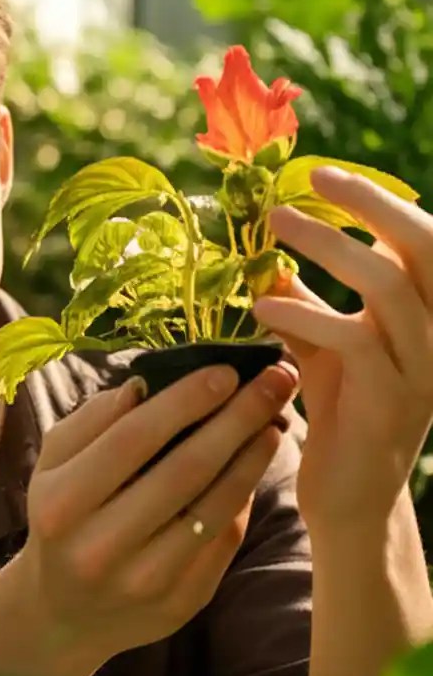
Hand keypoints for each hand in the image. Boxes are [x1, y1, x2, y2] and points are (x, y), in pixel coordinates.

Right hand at [14, 363, 297, 662]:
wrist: (63, 611)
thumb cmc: (61, 516)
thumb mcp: (52, 466)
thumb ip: (91, 422)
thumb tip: (144, 385)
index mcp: (61, 505)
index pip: (131, 440)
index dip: (184, 401)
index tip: (225, 370)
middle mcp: (101, 547)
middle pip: (184, 471)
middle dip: (237, 418)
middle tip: (275, 380)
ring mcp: (145, 580)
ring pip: (215, 507)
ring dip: (253, 457)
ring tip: (275, 419)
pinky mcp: (182, 602)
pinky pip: (224, 538)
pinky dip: (243, 496)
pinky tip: (254, 464)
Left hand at [253, 166, 432, 533]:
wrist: (351, 500)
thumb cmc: (339, 417)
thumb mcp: (324, 348)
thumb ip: (305, 301)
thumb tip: (266, 258)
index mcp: (432, 317)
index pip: (427, 241)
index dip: (381, 202)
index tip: (320, 175)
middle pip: (428, 248)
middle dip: (372, 204)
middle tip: (313, 178)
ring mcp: (422, 370)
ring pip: (391, 287)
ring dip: (329, 249)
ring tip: (273, 229)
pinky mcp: (390, 401)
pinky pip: (353, 340)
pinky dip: (304, 315)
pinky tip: (261, 308)